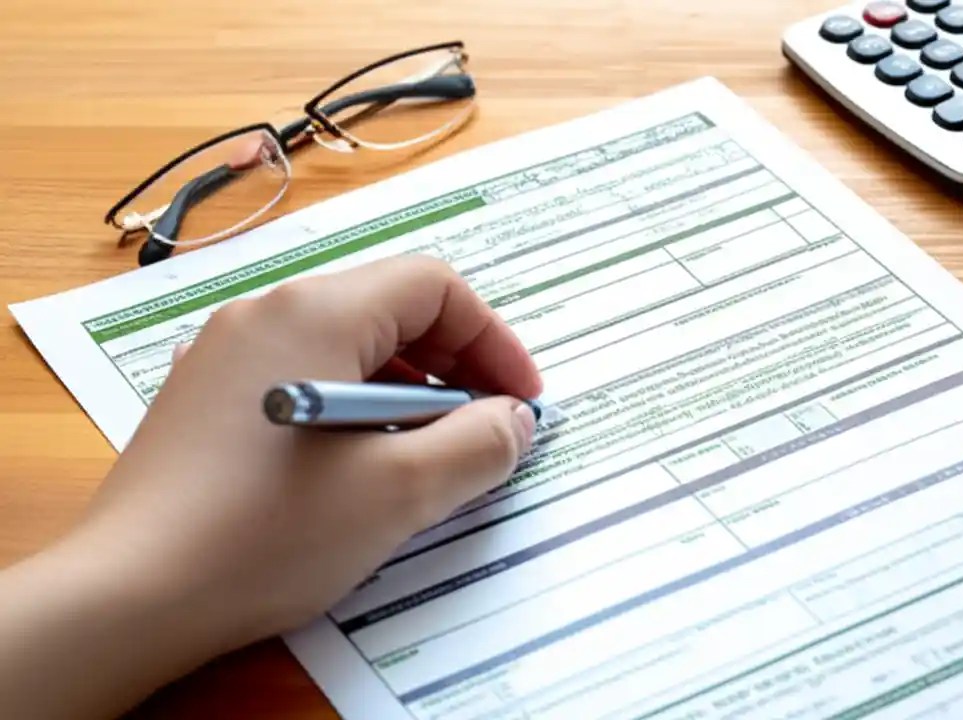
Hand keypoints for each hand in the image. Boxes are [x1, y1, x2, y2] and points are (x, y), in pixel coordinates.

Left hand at [0, 254, 541, 718]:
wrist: (129, 596)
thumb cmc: (266, 534)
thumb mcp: (401, 491)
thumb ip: (478, 444)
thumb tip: (514, 420)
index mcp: (316, 311)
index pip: (434, 286)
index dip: (493, 339)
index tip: (521, 401)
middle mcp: (266, 312)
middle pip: (390, 309)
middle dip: (455, 365)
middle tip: (485, 429)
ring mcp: (227, 352)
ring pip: (348, 345)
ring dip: (408, 390)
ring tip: (428, 455)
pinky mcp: (206, 397)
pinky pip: (304, 375)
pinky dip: (355, 406)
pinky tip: (361, 468)